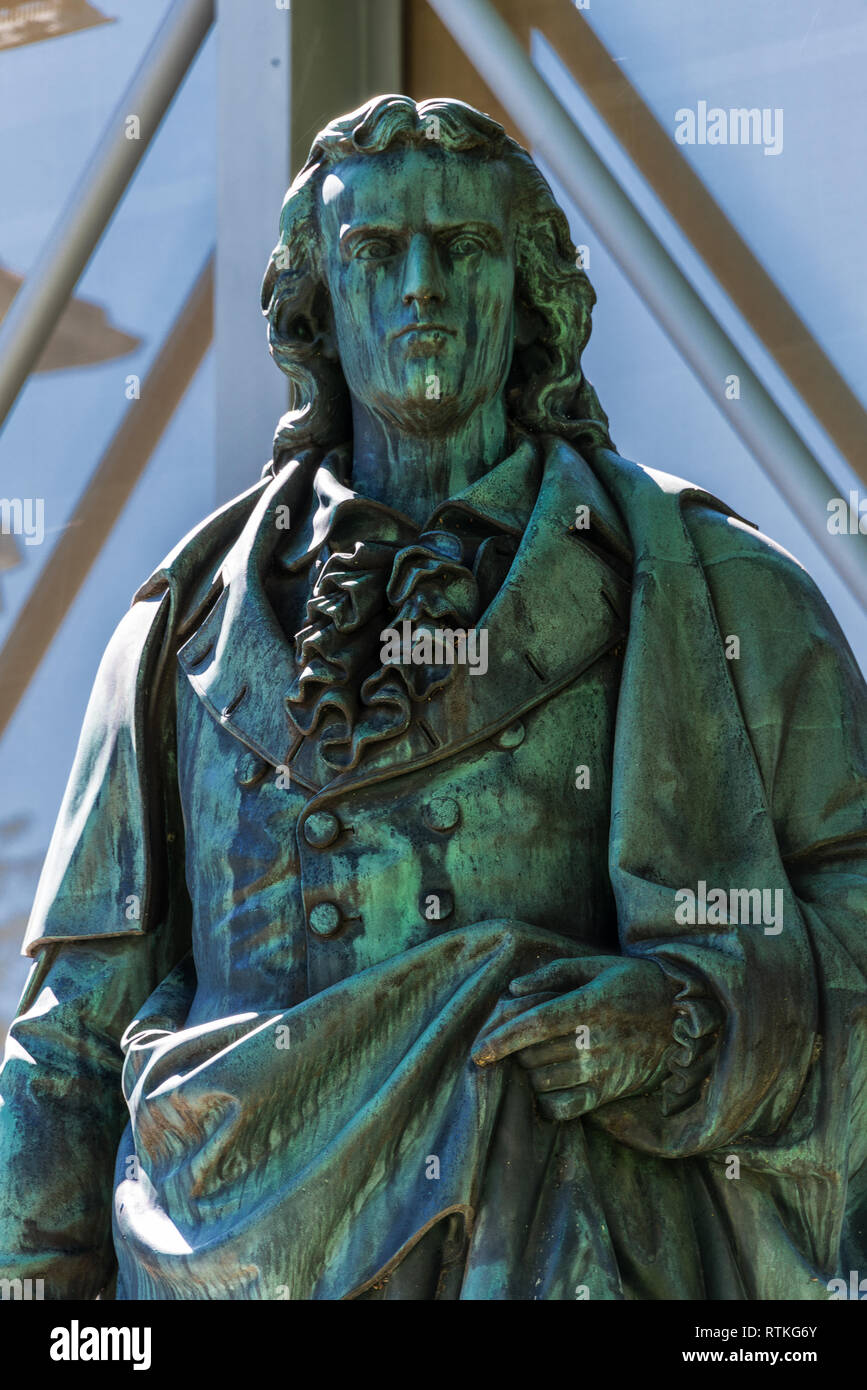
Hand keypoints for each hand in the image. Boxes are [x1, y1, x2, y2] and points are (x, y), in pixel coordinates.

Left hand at [471, 955, 674, 1120]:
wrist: (684, 1019)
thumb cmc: (636, 984)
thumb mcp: (599, 965)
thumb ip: (553, 973)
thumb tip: (513, 989)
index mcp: (590, 1005)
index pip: (535, 1024)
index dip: (501, 1038)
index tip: (478, 1051)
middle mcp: (595, 1040)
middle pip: (533, 1054)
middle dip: (515, 1050)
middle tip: (518, 1041)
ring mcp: (603, 1069)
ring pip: (544, 1081)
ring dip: (530, 1073)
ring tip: (537, 1058)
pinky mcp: (610, 1091)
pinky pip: (566, 1108)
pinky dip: (548, 1102)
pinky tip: (549, 1086)